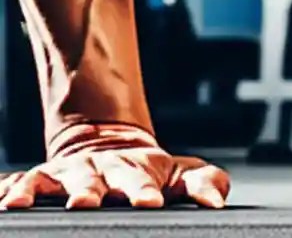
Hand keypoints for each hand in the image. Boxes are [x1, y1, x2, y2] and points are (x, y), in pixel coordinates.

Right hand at [0, 123, 229, 209]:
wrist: (111, 143)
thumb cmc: (150, 171)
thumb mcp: (180, 174)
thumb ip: (204, 184)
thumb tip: (216, 202)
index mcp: (132, 169)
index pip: (140, 181)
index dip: (143, 192)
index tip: (149, 203)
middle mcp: (96, 170)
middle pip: (92, 179)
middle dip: (89, 190)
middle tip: (86, 202)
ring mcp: (65, 173)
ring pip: (49, 179)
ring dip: (39, 189)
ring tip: (27, 202)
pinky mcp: (38, 180)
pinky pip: (18, 182)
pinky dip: (9, 190)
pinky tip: (5, 202)